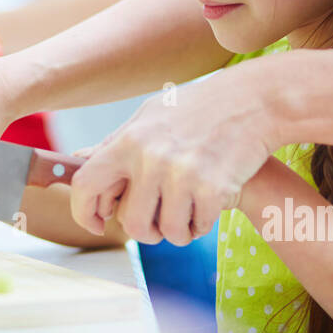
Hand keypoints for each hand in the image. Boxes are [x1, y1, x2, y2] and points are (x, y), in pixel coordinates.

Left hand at [68, 64, 278, 245]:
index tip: (97, 223)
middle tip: (158, 222)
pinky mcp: (212, 189)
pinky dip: (203, 224)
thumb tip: (77, 161)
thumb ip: (114, 143)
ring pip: (167, 232)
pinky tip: (209, 203)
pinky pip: (198, 227)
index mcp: (129, 141)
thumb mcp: (150, 115)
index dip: (84, 212)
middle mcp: (150, 159)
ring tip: (188, 210)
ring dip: (178, 230)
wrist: (254, 101)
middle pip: (131, 223)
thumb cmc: (199, 108)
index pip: (86, 185)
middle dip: (145, 231)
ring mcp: (181, 175)